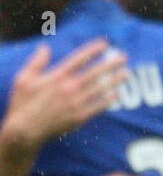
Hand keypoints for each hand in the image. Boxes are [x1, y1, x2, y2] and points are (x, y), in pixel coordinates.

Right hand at [0, 40, 127, 155]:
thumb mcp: (23, 80)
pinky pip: (98, 106)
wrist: (24, 132)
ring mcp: (76, 103)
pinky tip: (117, 94)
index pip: (78, 59)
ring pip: (100, 88)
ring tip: (127, 73)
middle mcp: (69, 88)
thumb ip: (36, 63)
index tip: (105, 44)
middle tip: (124, 57)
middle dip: (110, 63)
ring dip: (114, 80)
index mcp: (56, 77)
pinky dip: (108, 100)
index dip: (93, 50)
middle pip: (94, 72)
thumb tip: (45, 48)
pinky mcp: (79, 117)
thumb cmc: (22, 104)